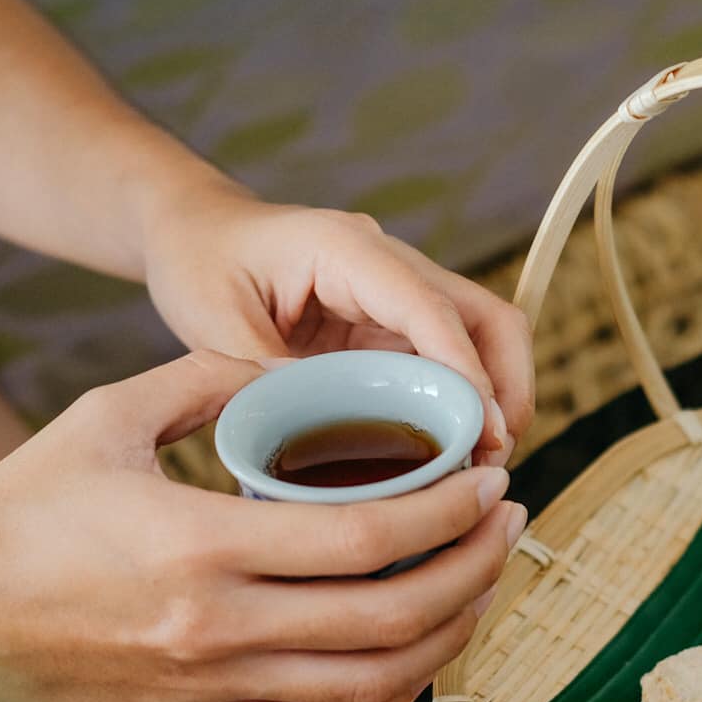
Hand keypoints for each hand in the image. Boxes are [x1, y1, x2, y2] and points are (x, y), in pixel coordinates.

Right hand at [0, 351, 522, 701]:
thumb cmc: (18, 508)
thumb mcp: (108, 415)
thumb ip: (207, 379)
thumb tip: (286, 364)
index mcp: (200, 548)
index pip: (364, 537)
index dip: (446, 512)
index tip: (489, 481)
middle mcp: (218, 632)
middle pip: (391, 617)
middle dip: (472, 570)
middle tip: (509, 522)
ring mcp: (214, 690)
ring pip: (374, 684)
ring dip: (448, 635)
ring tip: (482, 583)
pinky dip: (391, 696)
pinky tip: (420, 653)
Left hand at [141, 182, 533, 463]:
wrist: (193, 233)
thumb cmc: (199, 262)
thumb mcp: (212, 320)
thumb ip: (268, 373)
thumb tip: (328, 425)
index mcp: (348, 250)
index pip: (433, 310)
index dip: (468, 373)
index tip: (487, 432)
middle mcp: (390, 266)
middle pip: (488, 319)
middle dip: (508, 389)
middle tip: (493, 461)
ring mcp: (399, 296)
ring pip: (482, 342)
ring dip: (493, 401)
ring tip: (478, 469)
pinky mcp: (393, 327)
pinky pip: (448, 364)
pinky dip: (460, 407)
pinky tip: (449, 456)